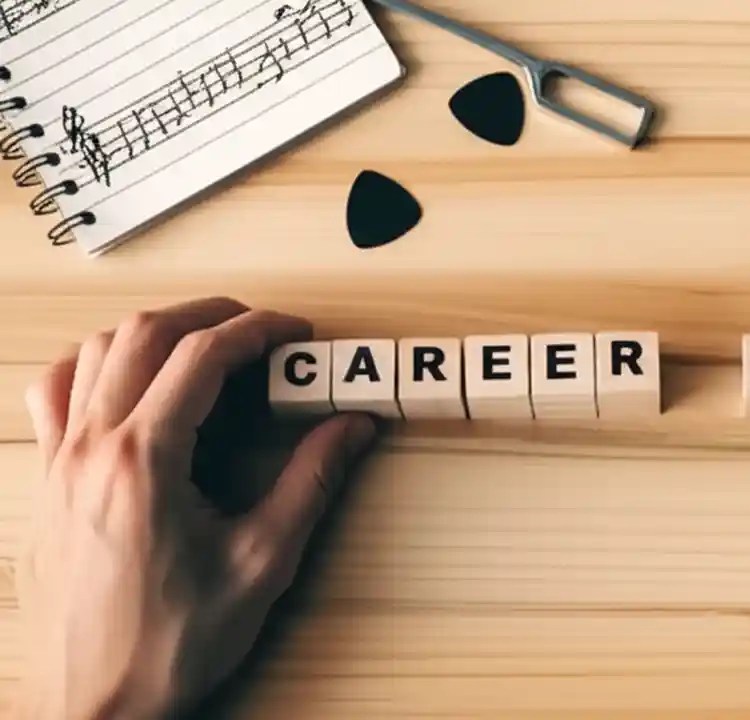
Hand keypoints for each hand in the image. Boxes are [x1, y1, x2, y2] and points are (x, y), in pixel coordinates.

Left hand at [17, 299, 376, 719]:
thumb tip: (349, 429)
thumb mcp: (262, 562)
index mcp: (145, 462)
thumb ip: (311, 483)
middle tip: (260, 328)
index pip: (203, 356)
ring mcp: (62, 462)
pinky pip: (54, 390)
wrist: (97, 704)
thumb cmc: (169, 645)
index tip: (293, 334)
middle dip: (210, 315)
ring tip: (204, 342)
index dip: (258, 331)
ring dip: (154, 329)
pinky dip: (92, 362)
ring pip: (96, 350)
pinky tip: (124, 375)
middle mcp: (93, 449)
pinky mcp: (50, 481)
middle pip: (146, 334)